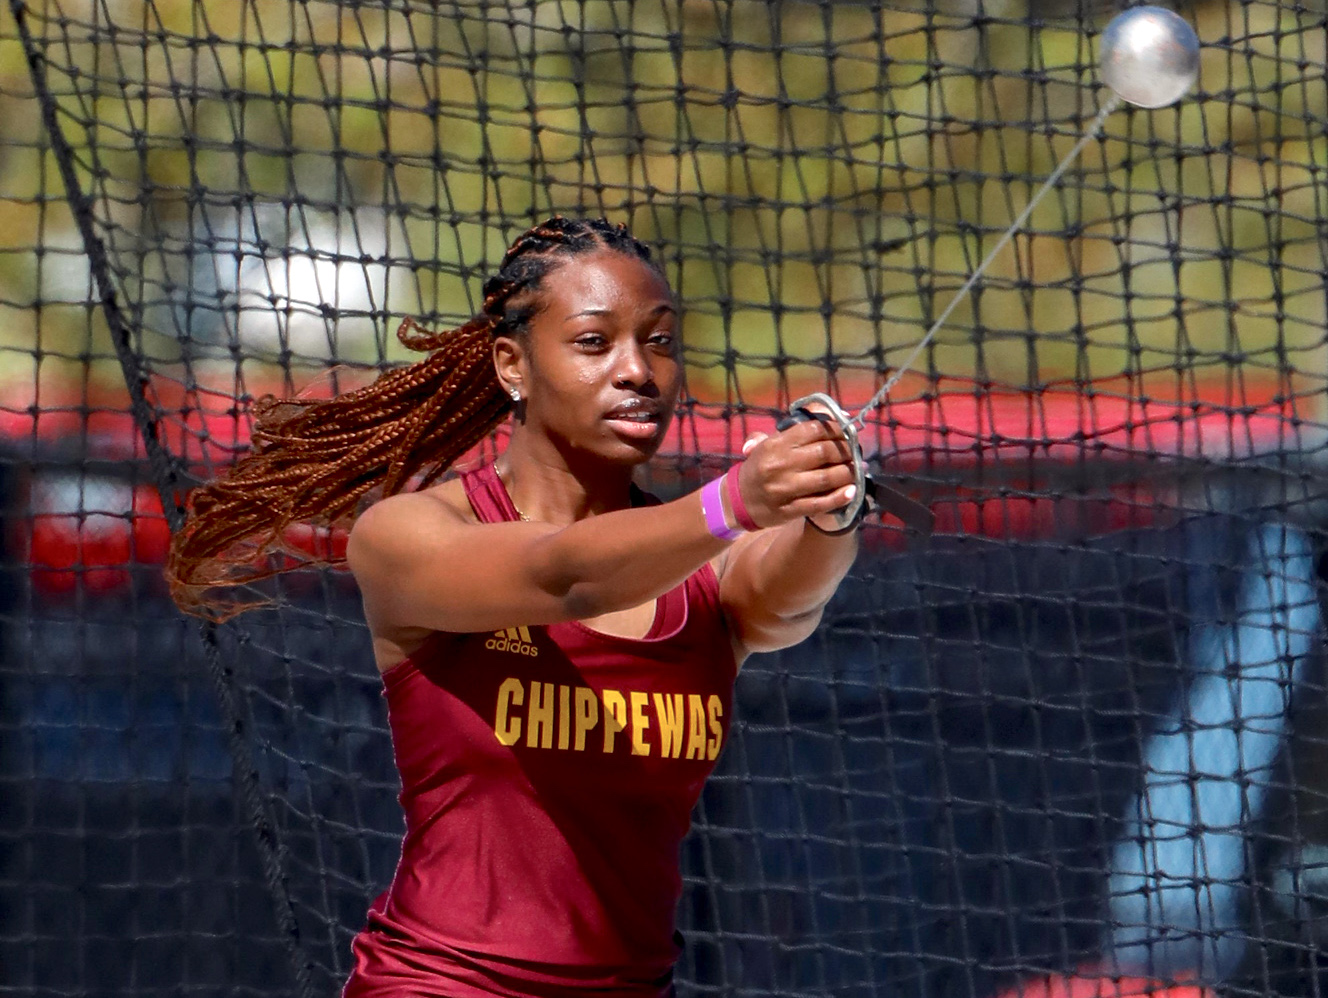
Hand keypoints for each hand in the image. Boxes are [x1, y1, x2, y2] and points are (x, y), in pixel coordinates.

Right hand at [735, 415, 856, 527]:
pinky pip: (820, 503)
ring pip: (827, 478)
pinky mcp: (790, 509)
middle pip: (825, 452)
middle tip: (855, 452)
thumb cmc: (759, 467)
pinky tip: (851, 491)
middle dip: (846, 451)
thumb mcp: (766, 443)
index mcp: (776, 444)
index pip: (814, 429)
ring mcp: (786, 488)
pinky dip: (839, 497)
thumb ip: (792, 428)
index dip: (836, 429)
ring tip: (857, 470)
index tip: (847, 431)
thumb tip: (825, 412)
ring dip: (848, 473)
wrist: (739, 499)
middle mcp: (781, 464)